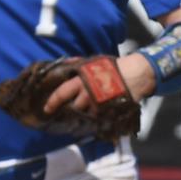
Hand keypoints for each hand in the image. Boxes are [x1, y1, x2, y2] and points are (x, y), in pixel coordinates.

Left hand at [41, 53, 155, 116]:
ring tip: (87, 111)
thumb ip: (78, 63)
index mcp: (81, 79)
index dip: (52, 102)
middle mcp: (87, 93)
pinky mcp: (107, 111)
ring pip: (85, 113)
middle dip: (73, 108)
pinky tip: (97, 114)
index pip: (62, 93)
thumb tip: (65, 63)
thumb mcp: (93, 61)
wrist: (134, 75)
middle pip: (74, 107)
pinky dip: (94, 117)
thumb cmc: (113, 67)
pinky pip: (96, 118)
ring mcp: (97, 103)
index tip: (46, 109)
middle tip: (72, 109)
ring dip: (84, 113)